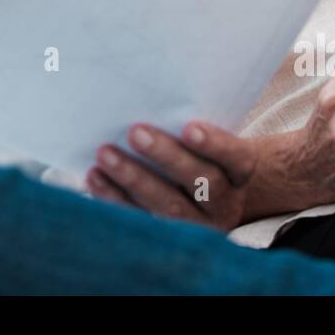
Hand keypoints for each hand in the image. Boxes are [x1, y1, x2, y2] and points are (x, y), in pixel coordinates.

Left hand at [86, 122, 257, 229]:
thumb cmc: (200, 154)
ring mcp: (197, 226)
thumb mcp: (207, 141)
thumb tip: (147, 95)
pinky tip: (95, 178)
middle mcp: (224, 204)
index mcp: (239, 173)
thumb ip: (190, 125)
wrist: (205, 197)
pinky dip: (115, 198)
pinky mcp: (167, 238)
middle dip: (166, 157)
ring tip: (105, 155)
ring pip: (169, 207)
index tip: (189, 128)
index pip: (236, 158)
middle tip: (135, 132)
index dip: (215, 144)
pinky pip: (141, 220)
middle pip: (201, 182)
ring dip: (134, 179)